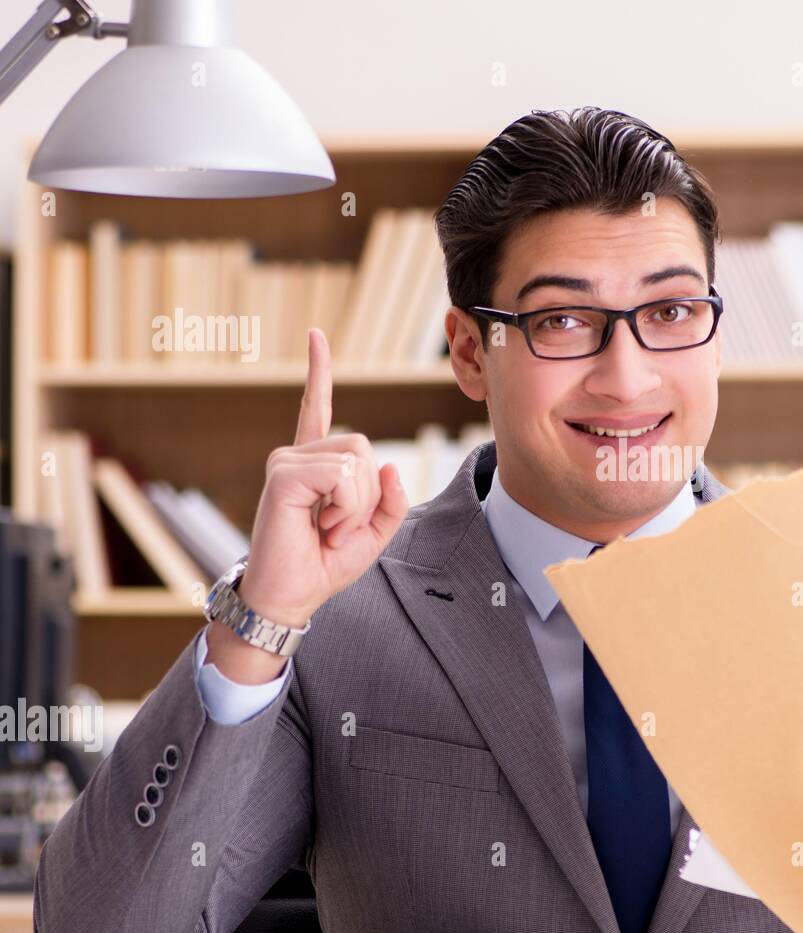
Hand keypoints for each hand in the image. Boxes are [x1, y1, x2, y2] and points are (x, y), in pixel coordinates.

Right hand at [206, 328, 408, 679]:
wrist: (291, 597)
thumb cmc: (323, 565)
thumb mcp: (373, 533)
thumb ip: (389, 500)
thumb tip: (390, 467)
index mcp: (315, 466)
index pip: (316, 409)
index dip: (319, 372)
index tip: (315, 335)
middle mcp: (297, 456)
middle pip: (364, 447)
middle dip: (367, 496)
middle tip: (337, 528)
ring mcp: (286, 462)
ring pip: (356, 462)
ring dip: (356, 505)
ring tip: (327, 529)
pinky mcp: (282, 474)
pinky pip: (340, 477)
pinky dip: (344, 508)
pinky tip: (320, 526)